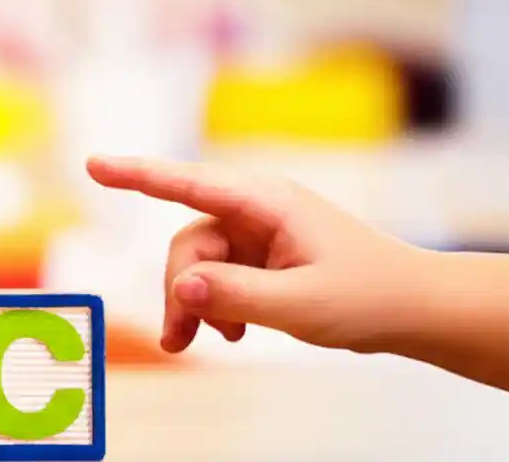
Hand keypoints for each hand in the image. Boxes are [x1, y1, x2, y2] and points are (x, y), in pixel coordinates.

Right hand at [87, 156, 429, 354]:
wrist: (413, 309)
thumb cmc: (369, 297)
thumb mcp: (301, 306)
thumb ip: (237, 296)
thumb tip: (183, 287)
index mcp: (267, 202)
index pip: (189, 182)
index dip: (137, 174)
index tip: (94, 164)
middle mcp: (256, 209)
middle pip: (188, 242)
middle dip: (179, 290)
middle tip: (178, 342)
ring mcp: (258, 232)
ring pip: (198, 263)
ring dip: (196, 303)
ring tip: (200, 343)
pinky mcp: (261, 256)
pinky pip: (218, 275)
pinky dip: (216, 305)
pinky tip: (233, 332)